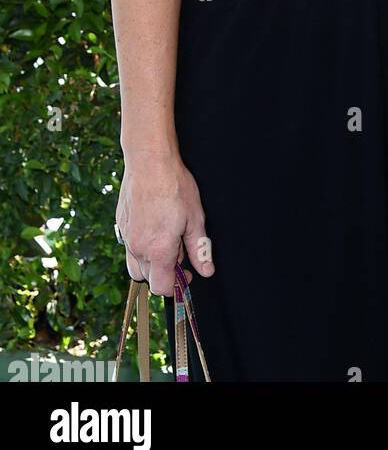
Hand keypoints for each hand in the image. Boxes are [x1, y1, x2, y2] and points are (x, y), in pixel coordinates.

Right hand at [116, 151, 213, 297]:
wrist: (150, 162)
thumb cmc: (174, 186)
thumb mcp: (195, 218)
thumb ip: (200, 249)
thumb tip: (206, 270)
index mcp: (158, 250)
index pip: (161, 287)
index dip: (177, 285)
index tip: (187, 273)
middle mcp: (138, 248)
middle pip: (148, 278)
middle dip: (164, 272)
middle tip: (179, 250)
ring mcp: (126, 237)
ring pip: (135, 265)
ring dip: (150, 262)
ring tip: (165, 240)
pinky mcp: (120, 226)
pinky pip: (129, 247)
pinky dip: (141, 246)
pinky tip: (154, 226)